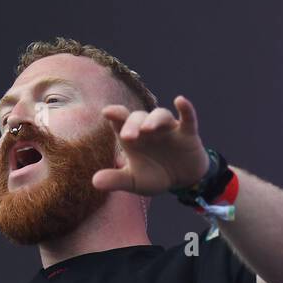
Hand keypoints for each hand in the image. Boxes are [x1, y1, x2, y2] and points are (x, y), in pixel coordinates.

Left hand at [92, 94, 210, 196]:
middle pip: (138, 117)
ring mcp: (169, 128)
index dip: (115, 114)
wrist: (182, 180)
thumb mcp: (135, 181)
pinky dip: (185, 109)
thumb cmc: (155, 175)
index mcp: (133, 137)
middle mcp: (148, 129)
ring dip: (154, 120)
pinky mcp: (188, 133)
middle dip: (133, 124)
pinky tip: (180, 100)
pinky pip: (188, 118)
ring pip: (161, 115)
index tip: (107, 112)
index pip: (121, 120)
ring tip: (148, 129)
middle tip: (129, 137)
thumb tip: (94, 182)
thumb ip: (116, 180)